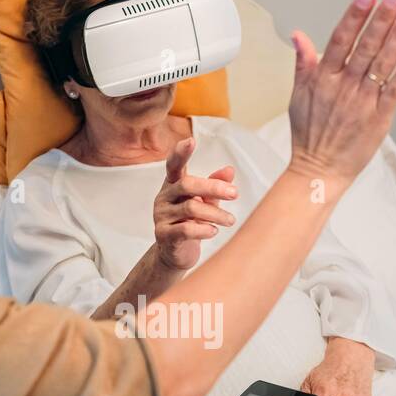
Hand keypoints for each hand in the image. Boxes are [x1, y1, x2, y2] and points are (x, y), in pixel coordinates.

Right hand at [153, 134, 237, 270]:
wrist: (175, 254)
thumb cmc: (190, 223)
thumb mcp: (205, 202)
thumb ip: (215, 186)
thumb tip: (229, 170)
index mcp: (172, 185)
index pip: (173, 165)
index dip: (180, 153)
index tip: (191, 140)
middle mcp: (164, 197)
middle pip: (187, 185)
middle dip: (214, 187)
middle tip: (235, 194)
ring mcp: (161, 216)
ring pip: (191, 208)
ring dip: (215, 214)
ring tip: (230, 220)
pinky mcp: (163, 235)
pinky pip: (185, 230)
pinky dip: (204, 229)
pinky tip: (214, 231)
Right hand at [288, 0, 395, 193]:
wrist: (319, 170)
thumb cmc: (309, 135)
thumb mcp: (297, 95)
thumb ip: (302, 62)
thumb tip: (298, 36)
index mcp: (323, 78)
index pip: (340, 39)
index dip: (355, 15)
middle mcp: (344, 87)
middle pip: (366, 45)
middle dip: (383, 17)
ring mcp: (363, 102)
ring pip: (383, 63)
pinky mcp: (380, 118)